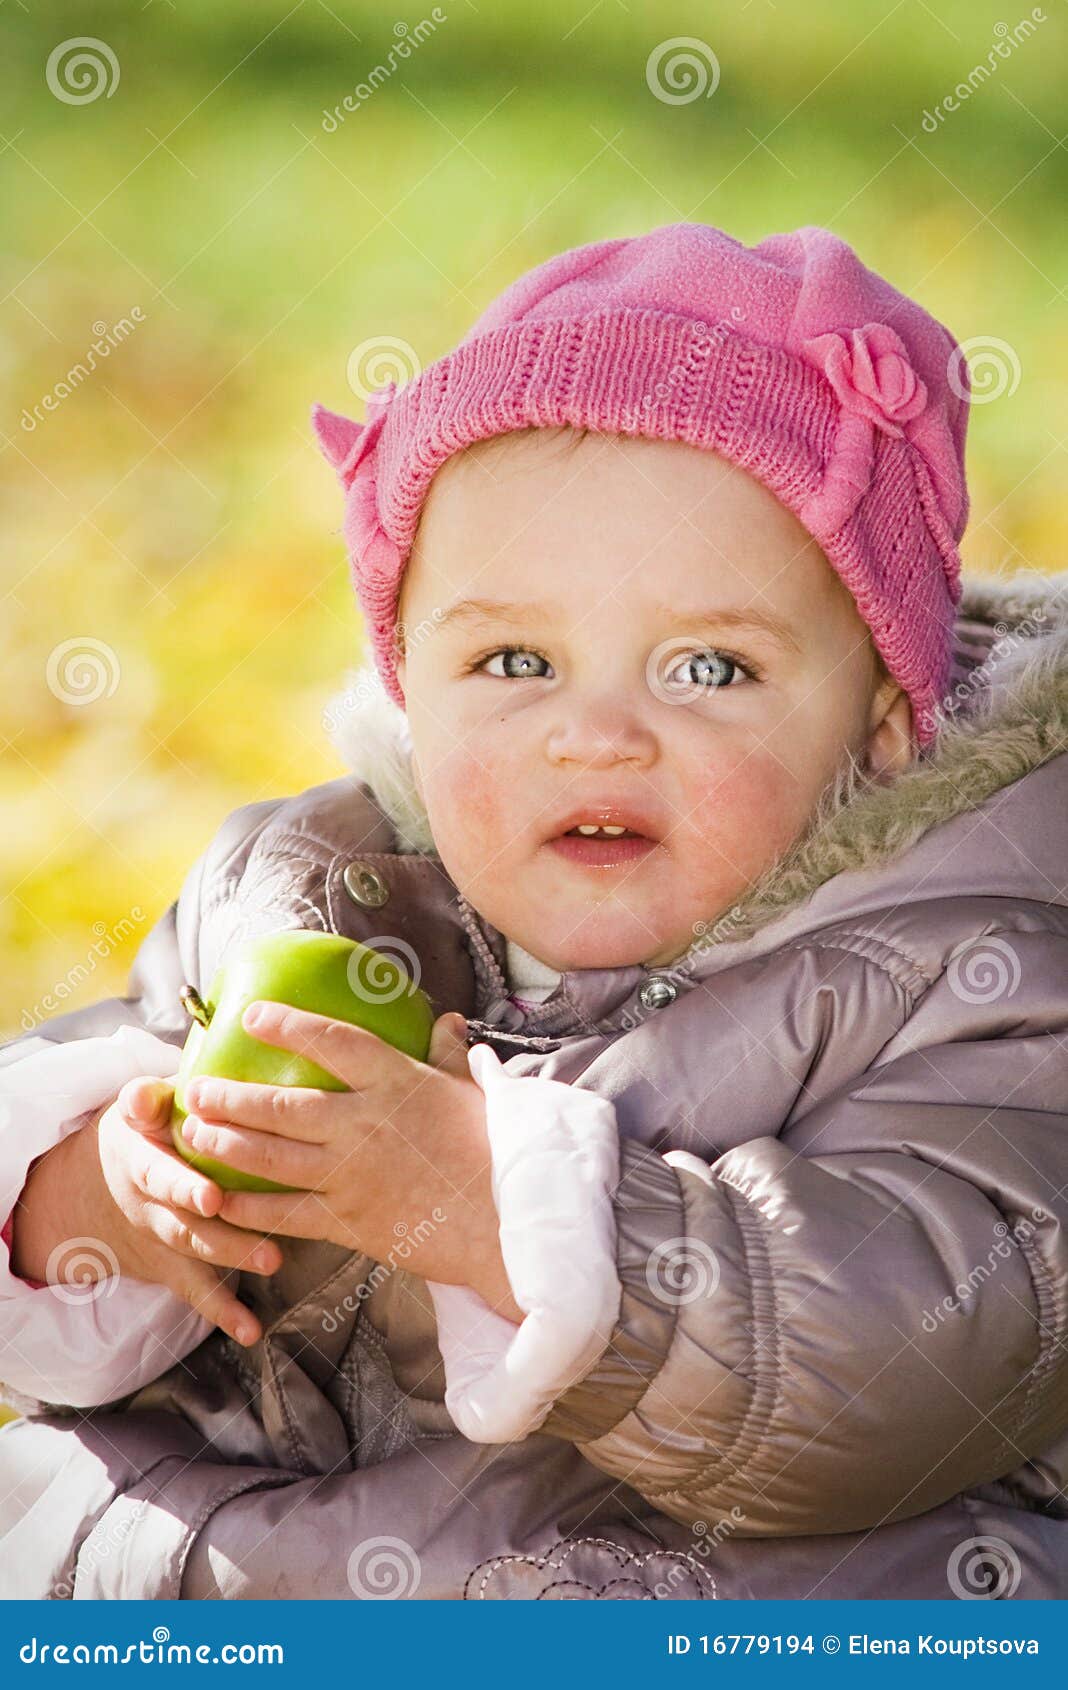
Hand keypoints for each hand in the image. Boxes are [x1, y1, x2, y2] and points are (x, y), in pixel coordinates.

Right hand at [12, 1077, 284, 1346]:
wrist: (100, 1187)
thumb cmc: (142, 1131)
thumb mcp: (134, 1111)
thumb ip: (143, 1099)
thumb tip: (144, 1095)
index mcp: (139, 1161)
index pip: (158, 1174)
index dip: (181, 1186)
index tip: (211, 1196)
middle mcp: (150, 1206)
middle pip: (183, 1223)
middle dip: (221, 1235)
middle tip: (260, 1241)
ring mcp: (164, 1238)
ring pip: (197, 1253)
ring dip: (235, 1259)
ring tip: (273, 1262)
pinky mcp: (175, 1265)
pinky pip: (198, 1291)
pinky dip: (224, 1313)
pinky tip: (252, 1331)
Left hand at [180, 1007, 522, 1322]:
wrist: (508, 1223)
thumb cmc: (497, 1152)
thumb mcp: (475, 1092)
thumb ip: (450, 1055)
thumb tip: (447, 1021)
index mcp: (397, 1083)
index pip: (334, 1042)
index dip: (289, 1026)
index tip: (253, 1016)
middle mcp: (365, 1125)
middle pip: (283, 1106)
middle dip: (232, 1096)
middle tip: (197, 1087)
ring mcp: (353, 1176)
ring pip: (273, 1158)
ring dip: (227, 1145)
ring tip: (194, 1133)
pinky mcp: (350, 1222)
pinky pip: (288, 1213)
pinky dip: (250, 1207)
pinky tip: (220, 1199)